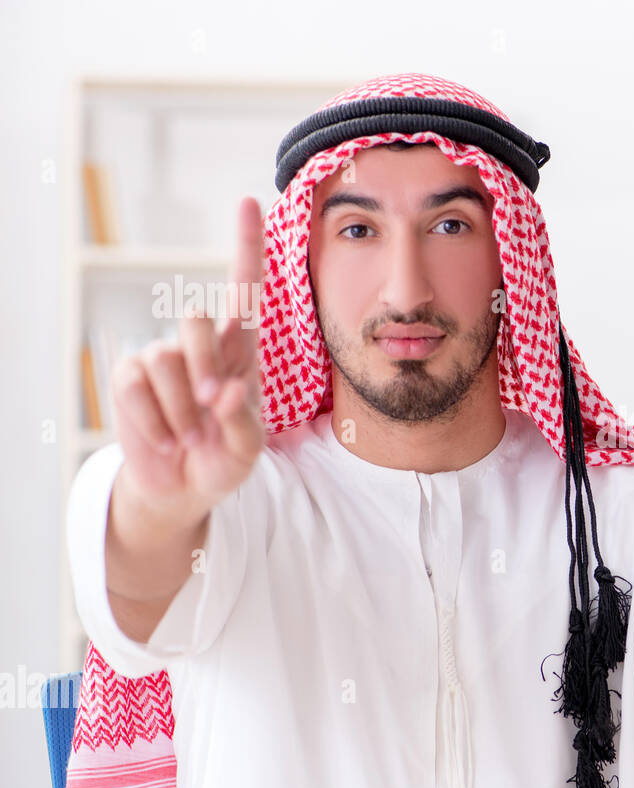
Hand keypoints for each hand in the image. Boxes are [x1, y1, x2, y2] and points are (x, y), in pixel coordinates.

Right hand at [110, 197, 265, 511]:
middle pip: (197, 317)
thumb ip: (242, 420)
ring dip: (182, 409)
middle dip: (206, 367)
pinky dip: (156, 421)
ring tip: (190, 433)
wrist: (184, 486)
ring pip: (167, 359)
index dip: (247, 245)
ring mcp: (162, 357)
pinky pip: (137, 386)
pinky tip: (167, 437)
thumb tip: (224, 392)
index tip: (250, 201)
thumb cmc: (224, 457)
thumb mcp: (248, 446)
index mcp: (241, 349)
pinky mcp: (129, 377)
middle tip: (212, 409)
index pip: (245, 289)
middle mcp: (201, 343)